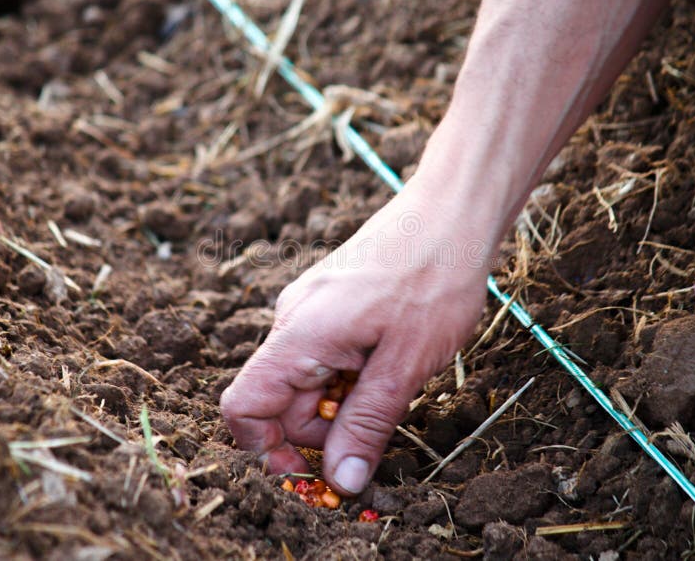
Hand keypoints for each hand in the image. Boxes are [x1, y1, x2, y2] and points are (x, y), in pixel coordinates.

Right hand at [220, 175, 497, 494]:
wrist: (451, 212)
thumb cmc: (433, 278)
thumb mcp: (405, 363)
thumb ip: (367, 424)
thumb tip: (341, 482)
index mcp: (299, 335)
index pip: (242, 407)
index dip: (265, 451)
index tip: (311, 475)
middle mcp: (293, 321)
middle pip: (280, 402)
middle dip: (319, 434)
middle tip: (374, 441)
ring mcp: (311, 309)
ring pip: (306, 381)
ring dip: (340, 406)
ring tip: (392, 392)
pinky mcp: (331, 303)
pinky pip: (324, 356)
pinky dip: (349, 378)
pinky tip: (389, 367)